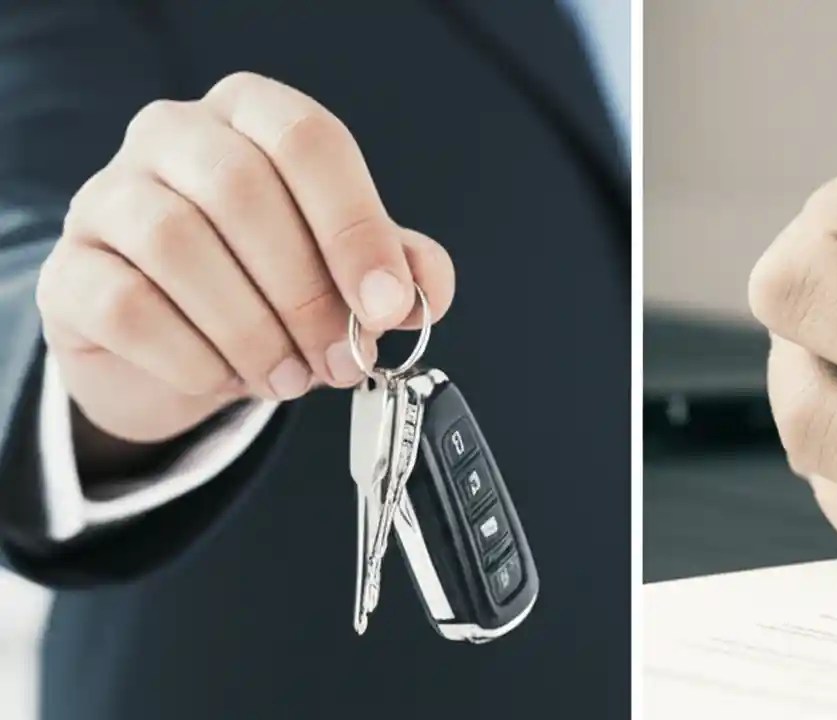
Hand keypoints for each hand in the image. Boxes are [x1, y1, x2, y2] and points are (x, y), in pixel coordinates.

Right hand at [36, 72, 455, 475]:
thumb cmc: (269, 283)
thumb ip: (396, 268)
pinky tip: (227, 378)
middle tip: (343, 360)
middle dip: (307, 292)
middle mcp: (175, 136)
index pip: (308, 140)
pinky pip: (127, 306)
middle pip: (243, 190)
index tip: (388, 304)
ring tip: (291, 377)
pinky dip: (193, 356)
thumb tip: (424, 289)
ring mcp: (109, 197)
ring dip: (252, 328)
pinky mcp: (70, 271)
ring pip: (178, 243)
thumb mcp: (343, 269)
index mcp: (253, 116)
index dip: (355, 226)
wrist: (177, 344)